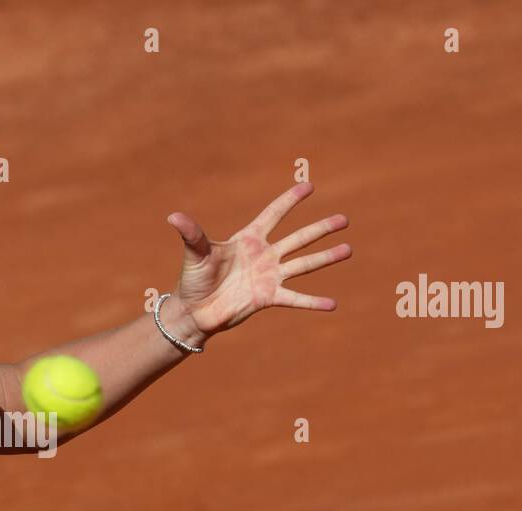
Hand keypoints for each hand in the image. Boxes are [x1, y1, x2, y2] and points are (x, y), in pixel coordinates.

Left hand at [165, 181, 350, 336]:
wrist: (195, 311)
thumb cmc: (193, 280)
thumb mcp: (195, 254)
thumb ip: (192, 234)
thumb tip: (173, 216)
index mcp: (248, 239)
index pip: (273, 215)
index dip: (289, 201)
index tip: (309, 187)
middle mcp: (264, 255)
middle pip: (298, 238)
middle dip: (320, 229)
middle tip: (344, 219)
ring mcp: (269, 276)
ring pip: (303, 264)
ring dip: (326, 258)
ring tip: (348, 249)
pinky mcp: (269, 297)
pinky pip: (295, 298)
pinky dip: (312, 302)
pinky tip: (332, 305)